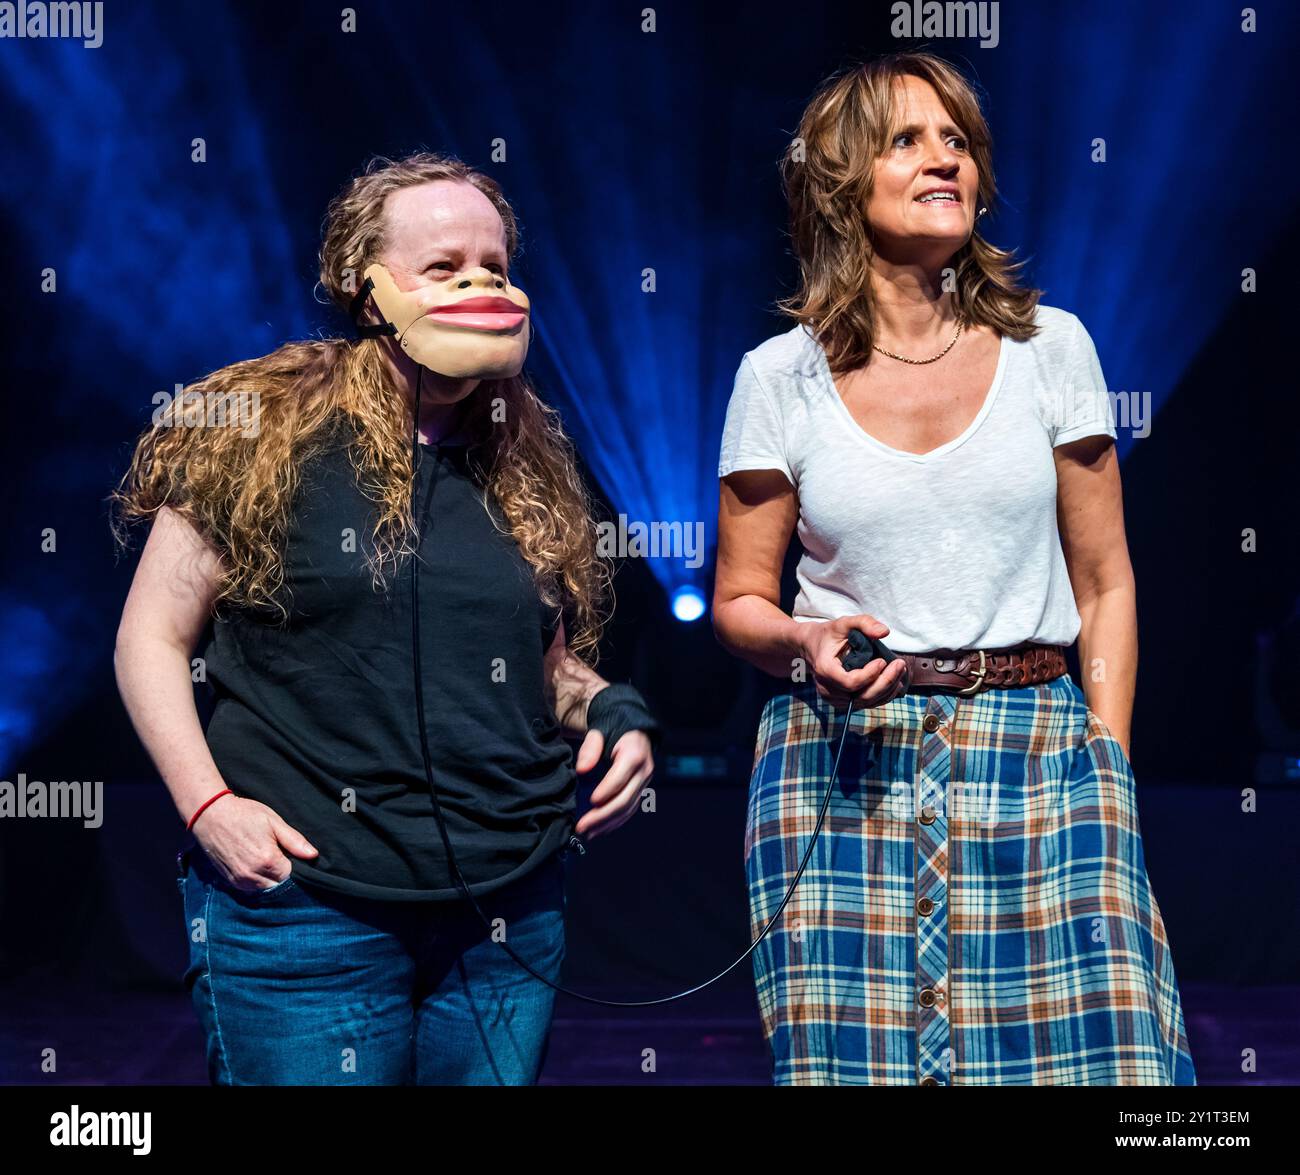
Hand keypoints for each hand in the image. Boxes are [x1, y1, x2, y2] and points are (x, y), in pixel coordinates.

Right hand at [191, 794, 318, 891]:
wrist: (211, 815)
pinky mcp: (231, 881)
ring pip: (265, 889)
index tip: (292, 856)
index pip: (292, 875)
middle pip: (278, 885)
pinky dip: (257, 881)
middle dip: (283, 875)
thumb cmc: (244, 815)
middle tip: (281, 857)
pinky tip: (257, 865)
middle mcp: (253, 874)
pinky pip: (251, 888)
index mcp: (267, 860)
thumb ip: (294, 841)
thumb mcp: (273, 822)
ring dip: (270, 879)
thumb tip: (313, 855)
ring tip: (268, 859)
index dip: (295, 866)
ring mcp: (240, 880)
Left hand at [572, 729, 654, 839]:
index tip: (590, 802)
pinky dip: (615, 822)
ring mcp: (644, 783)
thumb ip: (590, 748)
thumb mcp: (599, 731)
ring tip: (587, 833)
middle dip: (603, 816)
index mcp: (634, 754)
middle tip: (582, 826)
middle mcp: (644, 771)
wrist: (633, 730)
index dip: (606, 792)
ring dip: (608, 824)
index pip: (620, 778)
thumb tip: (582, 770)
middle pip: (625, 800)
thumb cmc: (613, 729)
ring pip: (628, 809)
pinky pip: (630, 810)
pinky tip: (600, 829)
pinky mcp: (641, 790)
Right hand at [797, 613, 907, 708]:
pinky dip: (883, 695)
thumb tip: (884, 632)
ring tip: (900, 670)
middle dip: (886, 682)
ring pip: (867, 702)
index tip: (883, 660)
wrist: (812, 646)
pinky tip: (894, 682)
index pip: (850, 682)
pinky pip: (866, 703)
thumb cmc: (829, 634)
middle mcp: (827, 689)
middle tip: (900, 664)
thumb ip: (864, 623)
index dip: (870, 674)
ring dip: (888, 688)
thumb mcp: (844, 623)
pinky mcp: (843, 703)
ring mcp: (835, 699)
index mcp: (825, 670)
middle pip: (862, 696)